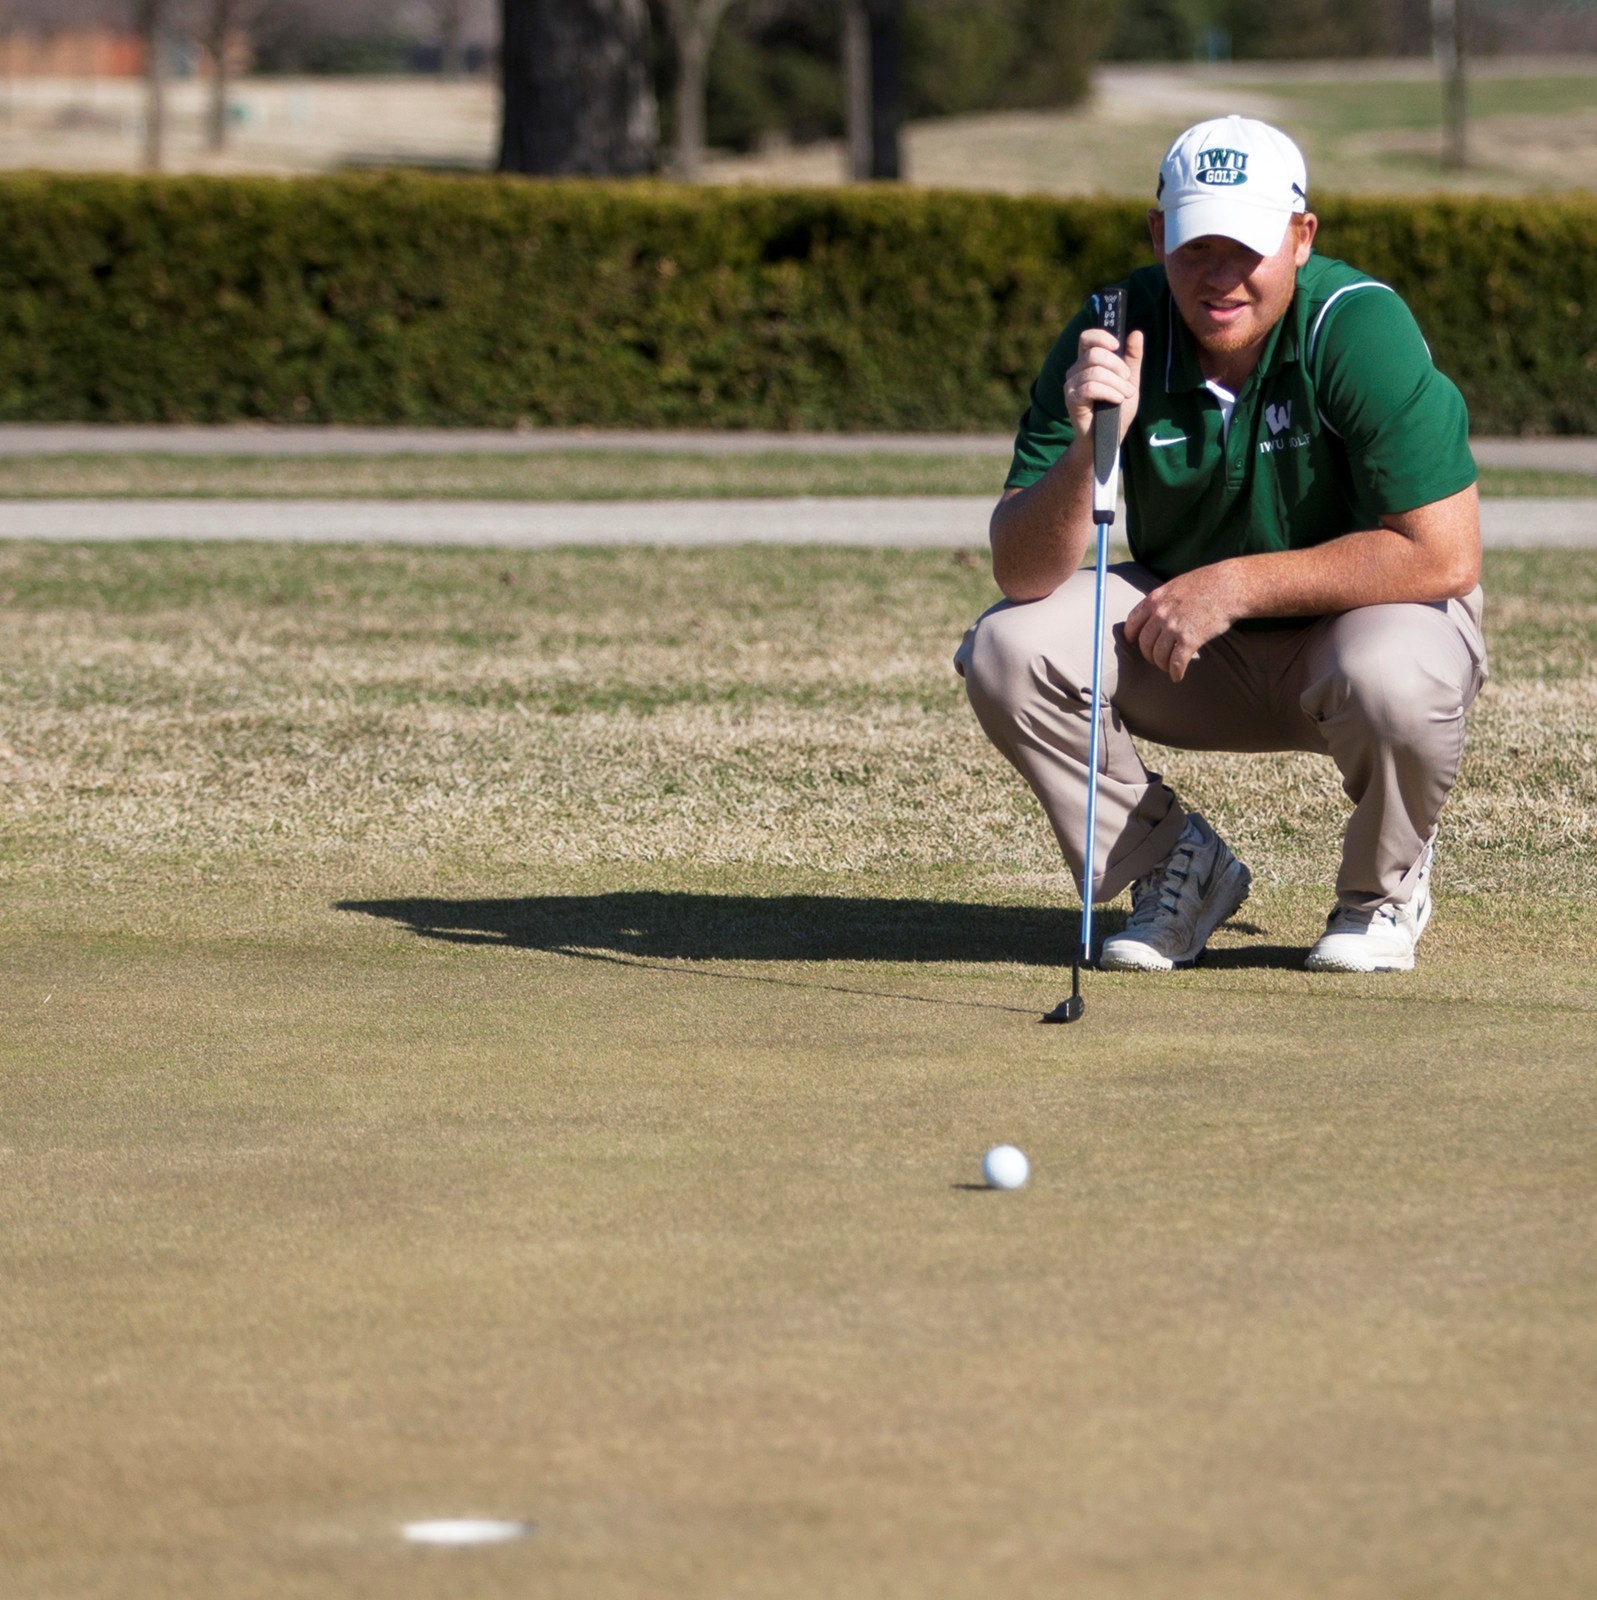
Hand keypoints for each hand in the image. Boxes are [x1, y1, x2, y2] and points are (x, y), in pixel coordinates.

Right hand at [1064, 327, 1144, 441]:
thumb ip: (1132, 358)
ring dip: (1116, 383)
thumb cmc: (1117, 409)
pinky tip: (1117, 400)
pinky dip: (1108, 392)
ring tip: (1125, 395)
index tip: (1117, 346)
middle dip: (1117, 365)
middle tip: (1128, 380)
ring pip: (1095, 372)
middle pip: (1094, 354)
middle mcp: (1075, 371)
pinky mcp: (1071, 400)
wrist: (1109, 437)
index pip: (1087, 338)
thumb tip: (1136, 333)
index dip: (1101, 337)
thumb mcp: (1130, 381)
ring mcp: (1071, 386)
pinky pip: (1090, 388)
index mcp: (1087, 363)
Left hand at [1123, 566, 1240, 682]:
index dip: (1131, 635)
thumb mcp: (1176, 585)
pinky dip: (1175, 672)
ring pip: (1158, 655)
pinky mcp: (1190, 640)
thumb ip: (1162, 600)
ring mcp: (1174, 627)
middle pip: (1145, 642)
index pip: (1132, 622)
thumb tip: (1153, 614)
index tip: (1133, 641)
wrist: (1230, 586)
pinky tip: (1177, 676)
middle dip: (1148, 654)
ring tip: (1168, 667)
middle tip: (1155, 658)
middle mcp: (1160, 614)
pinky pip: (1176, 663)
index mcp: (1155, 599)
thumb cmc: (1207, 583)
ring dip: (1162, 664)